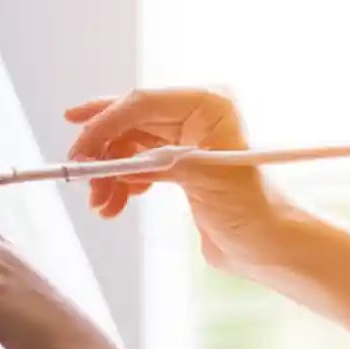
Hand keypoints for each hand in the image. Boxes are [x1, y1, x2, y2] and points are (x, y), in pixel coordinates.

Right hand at [64, 87, 300, 272]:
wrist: (270, 246)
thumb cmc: (252, 206)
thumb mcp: (197, 173)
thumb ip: (149, 159)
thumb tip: (102, 156)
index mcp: (211, 103)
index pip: (143, 102)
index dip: (105, 122)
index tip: (79, 146)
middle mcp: (200, 117)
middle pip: (132, 123)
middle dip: (104, 151)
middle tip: (80, 173)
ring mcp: (190, 144)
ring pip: (132, 149)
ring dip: (110, 174)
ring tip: (101, 203)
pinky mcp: (184, 171)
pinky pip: (140, 169)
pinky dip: (122, 185)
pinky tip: (113, 204)